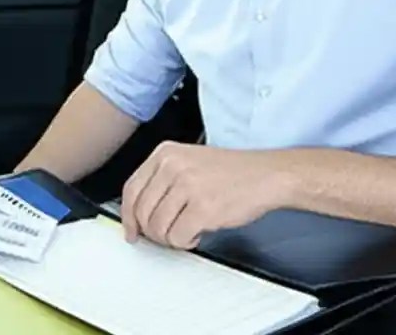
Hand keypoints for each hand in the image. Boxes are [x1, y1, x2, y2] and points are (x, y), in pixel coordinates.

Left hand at [120, 141, 285, 249]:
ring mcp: (187, 186)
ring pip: (158, 228)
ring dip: (171, 238)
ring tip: (187, 230)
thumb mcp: (189, 161)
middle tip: (167, 234)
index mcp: (166, 153)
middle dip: (152, 232)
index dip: (128, 216)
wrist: (267, 175)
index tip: (131, 231)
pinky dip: (187, 242)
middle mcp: (173, 166)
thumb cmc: (232, 172)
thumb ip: (162, 181)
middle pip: (142, 212)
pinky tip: (199, 232)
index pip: (131, 189)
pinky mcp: (203, 209)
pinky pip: (178, 238)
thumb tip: (138, 214)